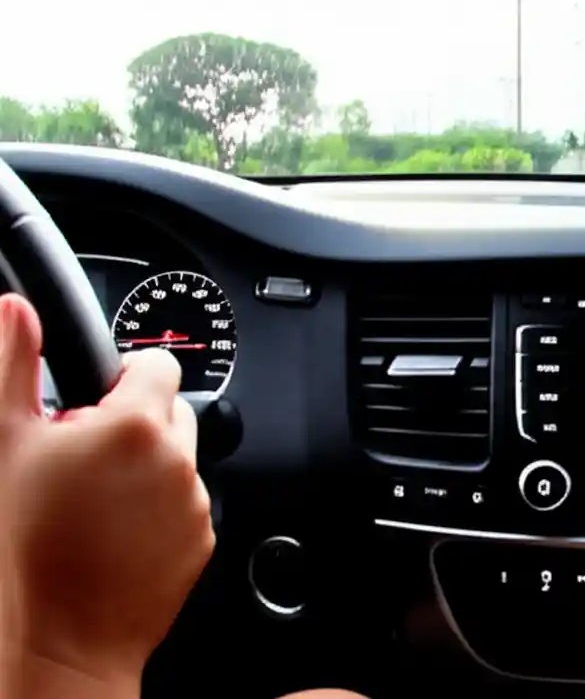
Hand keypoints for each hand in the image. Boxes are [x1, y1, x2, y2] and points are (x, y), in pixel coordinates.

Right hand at [0, 293, 212, 695]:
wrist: (61, 635)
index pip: (157, 364)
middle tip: (86, 456)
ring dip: (147, 466)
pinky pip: (186, 504)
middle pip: (170, 411)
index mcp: (134, 424)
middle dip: (135, 422)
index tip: (101, 395)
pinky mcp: (203, 537)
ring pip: (178, 460)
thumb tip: (16, 311)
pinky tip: (116, 530)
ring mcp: (194, 500)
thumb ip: (14, 363)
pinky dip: (160, 508)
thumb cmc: (27, 544)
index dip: (126, 375)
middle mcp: (176, 458)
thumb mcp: (6, 441)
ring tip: (96, 499)